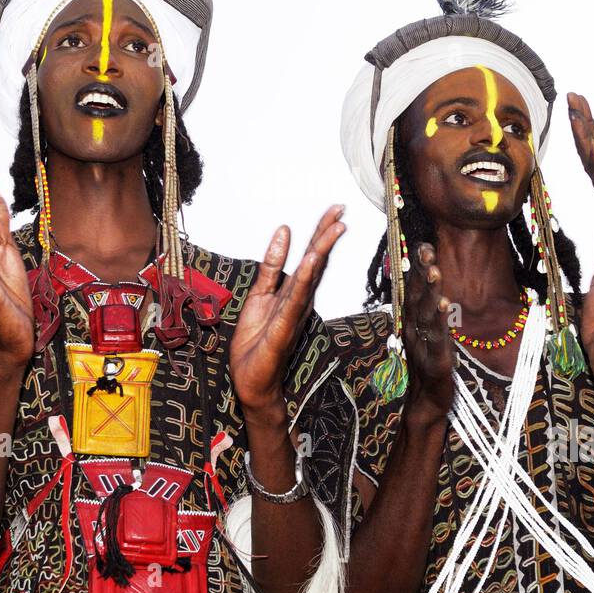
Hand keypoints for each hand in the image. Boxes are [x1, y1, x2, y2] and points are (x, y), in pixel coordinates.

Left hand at [229, 206, 345, 418]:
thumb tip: (283, 231)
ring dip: (322, 252)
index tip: (334, 210)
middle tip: (341, 210)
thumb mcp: (258, 295)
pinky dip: (303, 280)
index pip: (310, 257)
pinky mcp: (283, 328)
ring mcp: (293, 314)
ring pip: (310, 278)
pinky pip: (294, 300)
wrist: (252, 383)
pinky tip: (311, 261)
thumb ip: (271, 266)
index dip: (320, 232)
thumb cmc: (256, 343)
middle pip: (315, 262)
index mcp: (293, 292)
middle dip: (327, 235)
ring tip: (334, 228)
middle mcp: (298, 301)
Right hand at [402, 243, 454, 420]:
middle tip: (426, 248)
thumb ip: (429, 310)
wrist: (425, 404)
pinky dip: (440, 321)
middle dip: (422, 271)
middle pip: (416, 296)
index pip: (413, 289)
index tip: (422, 243)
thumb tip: (434, 285)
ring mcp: (422, 346)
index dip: (417, 267)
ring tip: (436, 271)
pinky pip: (437, 338)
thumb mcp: (428, 334)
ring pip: (425, 314)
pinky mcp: (435, 362)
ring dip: (430, 291)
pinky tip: (444, 305)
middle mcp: (413, 330)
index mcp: (411, 322)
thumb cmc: (428, 365)